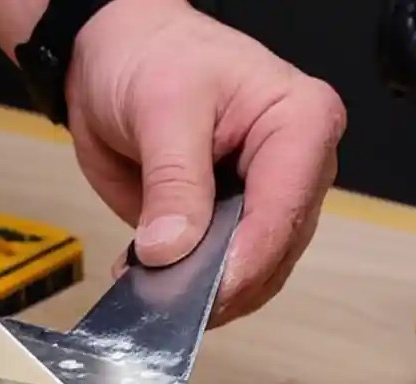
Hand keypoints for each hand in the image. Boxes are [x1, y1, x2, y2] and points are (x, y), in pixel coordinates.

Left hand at [65, 0, 345, 325]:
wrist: (113, 53)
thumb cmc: (151, 54)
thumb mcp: (161, 108)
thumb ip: (173, 182)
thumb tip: (171, 248)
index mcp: (301, 122)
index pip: (286, 209)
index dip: (248, 259)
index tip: (206, 293)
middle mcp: (295, 168)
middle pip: (275, 250)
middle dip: (225, 282)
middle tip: (168, 298)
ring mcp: (263, 201)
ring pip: (253, 272)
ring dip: (203, 291)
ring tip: (151, 289)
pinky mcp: (228, 224)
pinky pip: (219, 272)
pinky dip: (186, 285)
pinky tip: (148, 282)